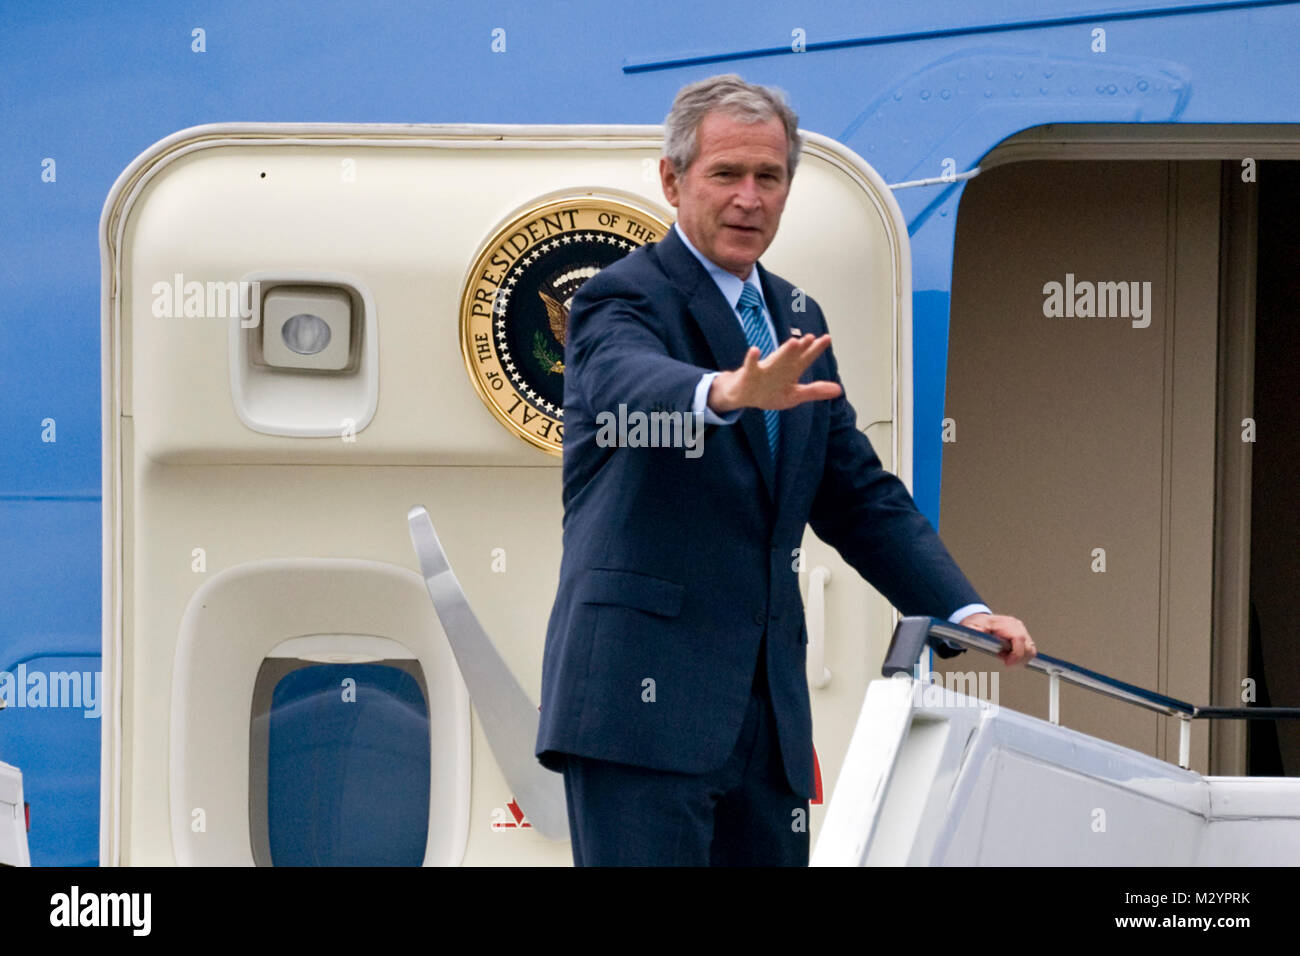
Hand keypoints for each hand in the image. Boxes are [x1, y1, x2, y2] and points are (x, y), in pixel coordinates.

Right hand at [708, 333, 842, 413]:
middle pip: (792, 357)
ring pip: (775, 360)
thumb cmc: (769, 393)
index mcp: (790, 371)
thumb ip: (815, 391)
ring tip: (793, 342)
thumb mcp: (795, 395)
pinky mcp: (749, 375)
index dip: (815, 350)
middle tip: (811, 337)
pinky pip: (750, 367)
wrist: (741, 394)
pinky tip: (754, 350)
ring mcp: (763, 370)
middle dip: (801, 348)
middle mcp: (778, 367)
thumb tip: (839, 390)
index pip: (805, 359)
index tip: (827, 338)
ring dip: (784, 352)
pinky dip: (752, 359)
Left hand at [959, 612, 1035, 666]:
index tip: (1007, 663)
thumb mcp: (970, 627)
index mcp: (1005, 623)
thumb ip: (973, 631)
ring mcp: (1022, 630)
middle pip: (1028, 648)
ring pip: (1030, 651)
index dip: (1017, 654)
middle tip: (1003, 660)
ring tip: (1004, 657)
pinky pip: (1028, 651)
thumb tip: (976, 634)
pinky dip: (1020, 657)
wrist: (979, 620)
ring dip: (1019, 659)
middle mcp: (1017, 626)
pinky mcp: (1023, 636)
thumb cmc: (976, 624)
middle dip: (1017, 659)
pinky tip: (1007, 655)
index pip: (1019, 638)